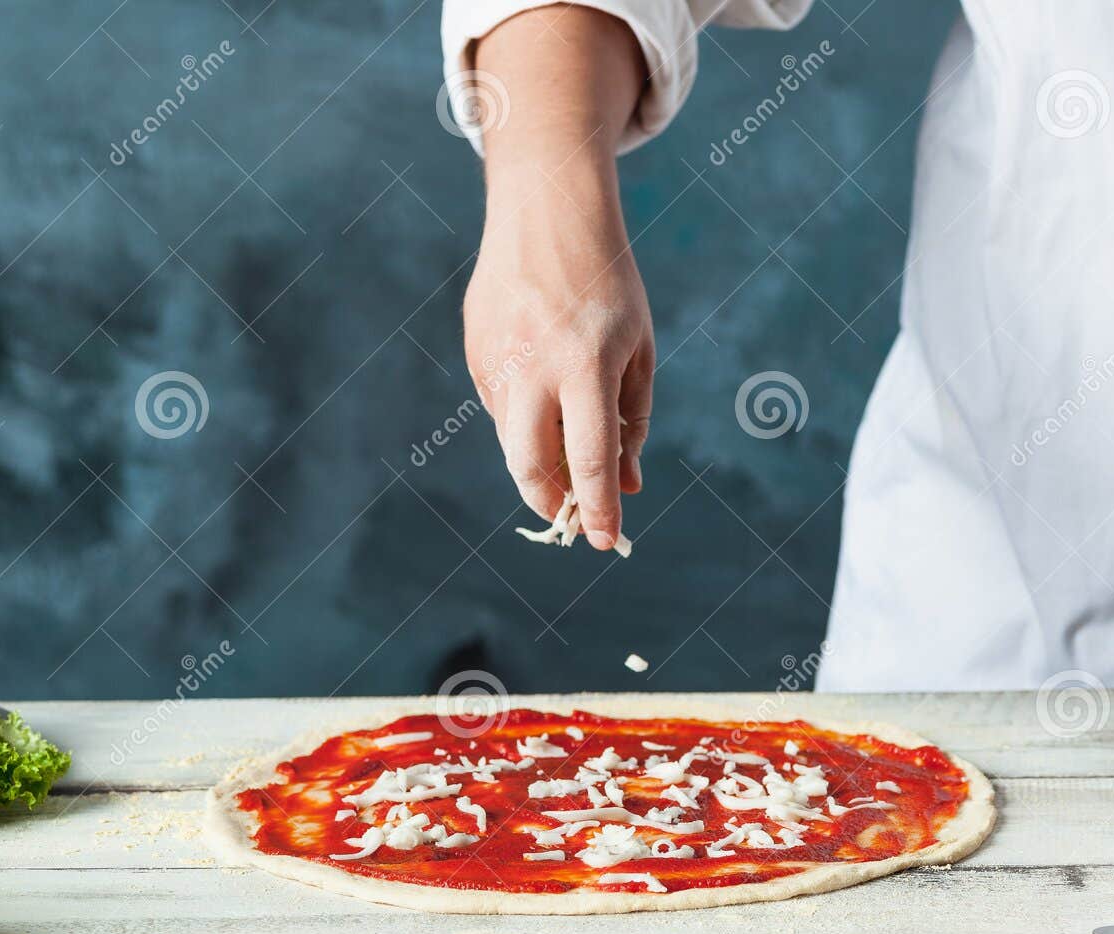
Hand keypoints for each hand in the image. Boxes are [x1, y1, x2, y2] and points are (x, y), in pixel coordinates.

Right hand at [462, 5, 651, 551]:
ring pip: (512, 441)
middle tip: (573, 514)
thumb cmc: (607, 284)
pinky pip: (501, 408)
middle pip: (532, 467)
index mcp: (587, 364)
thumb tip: (629, 486)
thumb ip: (634, 420)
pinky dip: (524, 419)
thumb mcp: (638, 348)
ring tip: (567, 450)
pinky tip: (541, 387)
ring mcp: (497, 361)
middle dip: (552, 502)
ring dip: (538, 461)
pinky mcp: (476, 354)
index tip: (605, 542)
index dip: (600, 508)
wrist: (544, 212)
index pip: (592, 458)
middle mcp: (535, 368)